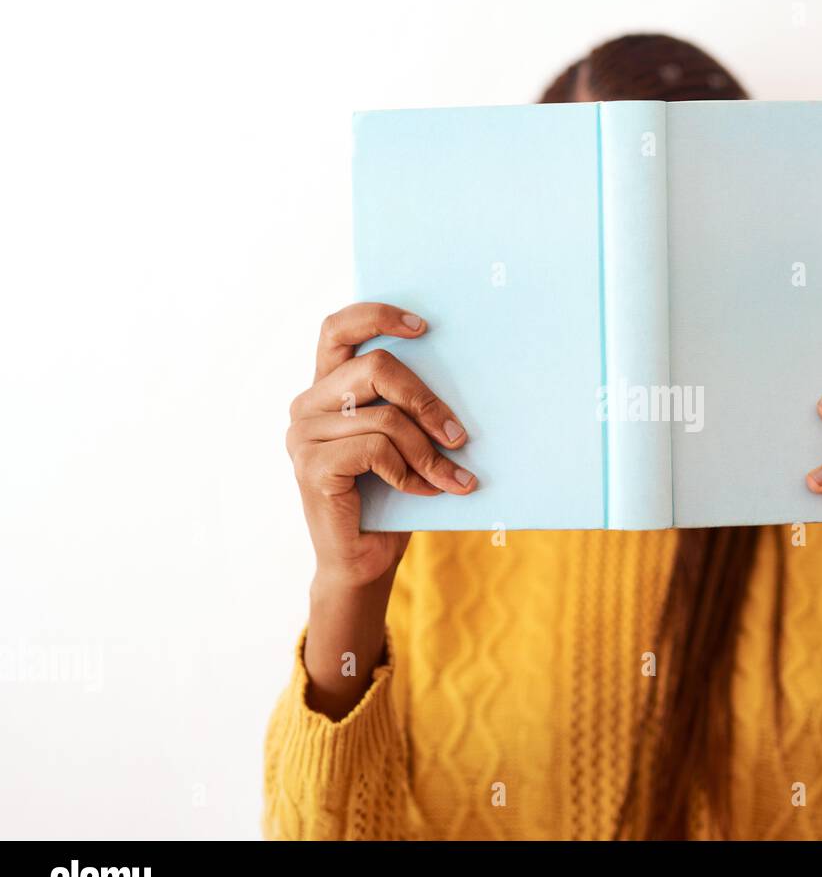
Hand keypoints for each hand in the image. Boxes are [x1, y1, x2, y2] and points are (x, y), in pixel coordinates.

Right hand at [286, 303, 476, 716]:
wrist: (364, 562)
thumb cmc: (390, 498)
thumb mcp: (402, 441)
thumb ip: (407, 406)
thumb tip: (464, 371)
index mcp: (326, 389)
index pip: (337, 328)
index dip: (378, 315)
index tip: (424, 327)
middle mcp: (306, 405)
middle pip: (376, 367)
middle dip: (427, 399)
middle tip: (461, 435)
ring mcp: (303, 435)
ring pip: (386, 417)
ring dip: (429, 452)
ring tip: (453, 479)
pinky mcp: (311, 466)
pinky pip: (376, 449)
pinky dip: (409, 472)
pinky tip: (422, 491)